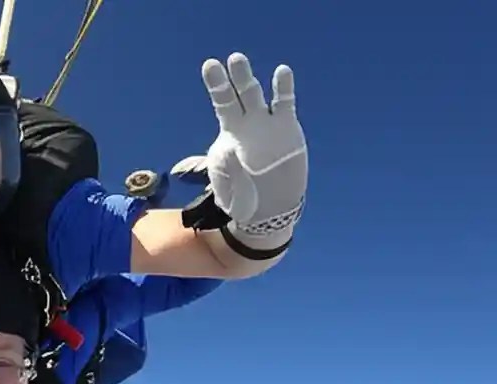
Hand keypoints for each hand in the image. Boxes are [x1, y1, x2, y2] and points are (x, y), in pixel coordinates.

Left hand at [201, 53, 307, 245]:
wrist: (269, 211)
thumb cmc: (243, 201)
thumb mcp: (231, 192)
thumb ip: (229, 171)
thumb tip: (230, 148)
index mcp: (229, 135)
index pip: (222, 103)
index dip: (216, 84)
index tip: (210, 65)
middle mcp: (247, 124)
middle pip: (239, 94)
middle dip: (232, 77)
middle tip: (231, 58)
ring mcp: (267, 125)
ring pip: (258, 96)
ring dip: (249, 79)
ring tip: (241, 60)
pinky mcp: (286, 129)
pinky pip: (285, 105)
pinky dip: (283, 88)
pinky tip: (282, 72)